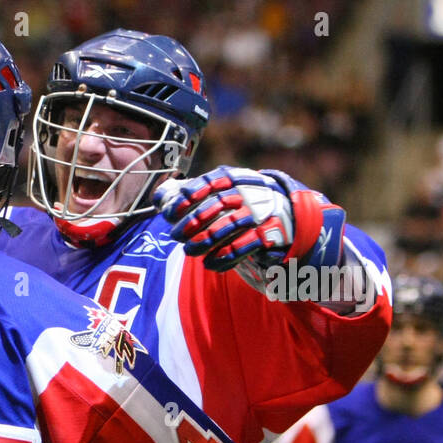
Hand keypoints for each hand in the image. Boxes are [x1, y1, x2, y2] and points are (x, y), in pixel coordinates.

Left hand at [153, 166, 344, 273]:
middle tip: (175, 236)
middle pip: (217, 204)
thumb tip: (159, 197)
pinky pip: (245, 246)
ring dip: (205, 241)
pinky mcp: (270, 234)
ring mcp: (262, 212)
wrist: (282, 219)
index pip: (210, 182)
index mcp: (234, 177)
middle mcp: (250, 191)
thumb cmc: (238, 207)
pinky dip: (225, 257)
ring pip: (230, 226)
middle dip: (192, 222)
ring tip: (189, 252)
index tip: (170, 213)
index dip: (187, 196)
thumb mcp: (216, 194)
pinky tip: (210, 264)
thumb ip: (188, 195)